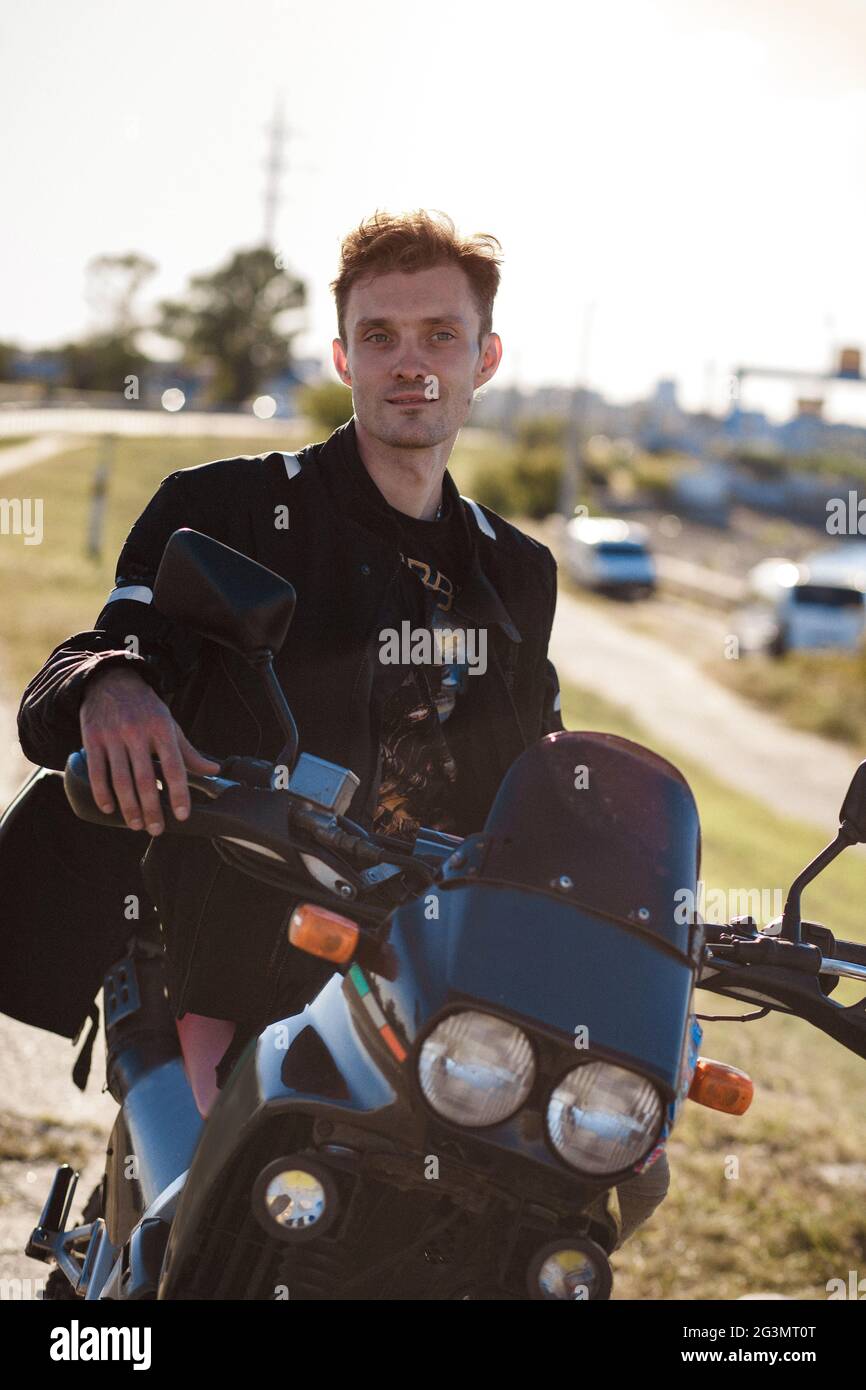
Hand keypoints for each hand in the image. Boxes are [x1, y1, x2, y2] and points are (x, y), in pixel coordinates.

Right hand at [79, 666, 220, 833]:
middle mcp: (138, 733)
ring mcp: (113, 736)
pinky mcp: (92, 739)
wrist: (111, 680)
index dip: (179, 793)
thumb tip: (213, 771)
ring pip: (120, 780)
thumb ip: (189, 752)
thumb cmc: (145, 708)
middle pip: (146, 779)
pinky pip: (97, 772)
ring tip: (136, 824)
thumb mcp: (170, 724)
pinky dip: (102, 793)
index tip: (182, 815)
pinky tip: (109, 809)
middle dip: (152, 809)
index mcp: (162, 730)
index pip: (174, 767)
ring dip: (129, 807)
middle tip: (156, 829)